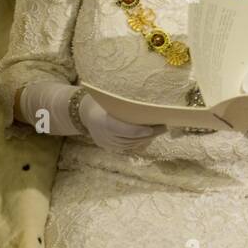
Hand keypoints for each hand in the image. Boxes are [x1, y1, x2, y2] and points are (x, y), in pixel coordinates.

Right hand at [17, 81, 161, 152]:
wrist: (82, 112)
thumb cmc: (100, 101)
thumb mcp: (110, 99)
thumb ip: (126, 104)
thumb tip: (148, 103)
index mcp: (104, 122)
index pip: (128, 130)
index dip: (143, 131)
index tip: (157, 127)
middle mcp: (105, 136)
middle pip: (132, 139)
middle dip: (150, 134)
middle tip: (164, 127)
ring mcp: (106, 143)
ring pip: (130, 145)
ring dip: (146, 139)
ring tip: (159, 131)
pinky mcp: (108, 147)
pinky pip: (126, 148)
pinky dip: (138, 143)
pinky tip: (148, 137)